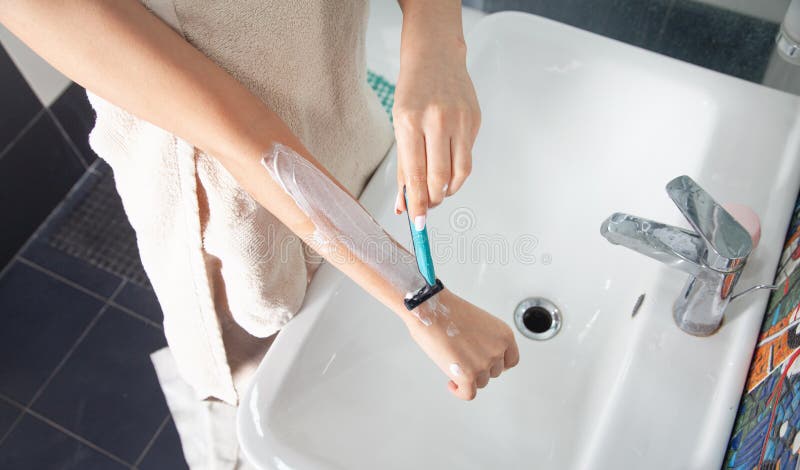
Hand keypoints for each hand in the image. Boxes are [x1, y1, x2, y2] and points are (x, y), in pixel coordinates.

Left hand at [392, 37, 480, 228]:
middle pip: (439, 178)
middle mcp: (437, 120)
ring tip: (439, 190)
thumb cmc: (413, 92)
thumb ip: (404, 166)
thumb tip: (403, 204)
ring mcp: (460, 120)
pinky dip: (457, 169)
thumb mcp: (399, 125)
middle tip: (428, 206)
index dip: (418, 203)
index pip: (415, 174)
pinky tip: (448, 165)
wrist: (436, 56)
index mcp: (410, 122)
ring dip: (449, 189)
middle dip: (433, 199)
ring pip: (459, 172)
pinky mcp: (475, 120)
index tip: (418, 223)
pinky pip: (468, 156)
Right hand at [404, 289, 519, 399]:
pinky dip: (460, 391)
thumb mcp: (479, 322)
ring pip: (480, 382)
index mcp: (504, 335)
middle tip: (464, 360)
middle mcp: (498, 350)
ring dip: (468, 377)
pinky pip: (468, 393)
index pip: (510, 360)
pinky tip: (452, 383)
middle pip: (494, 372)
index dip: (498, 364)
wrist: (431, 309)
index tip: (487, 363)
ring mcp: (484, 364)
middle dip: (479, 368)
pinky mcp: (468, 376)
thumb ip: (485, 340)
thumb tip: (477, 355)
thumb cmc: (448, 310)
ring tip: (454, 366)